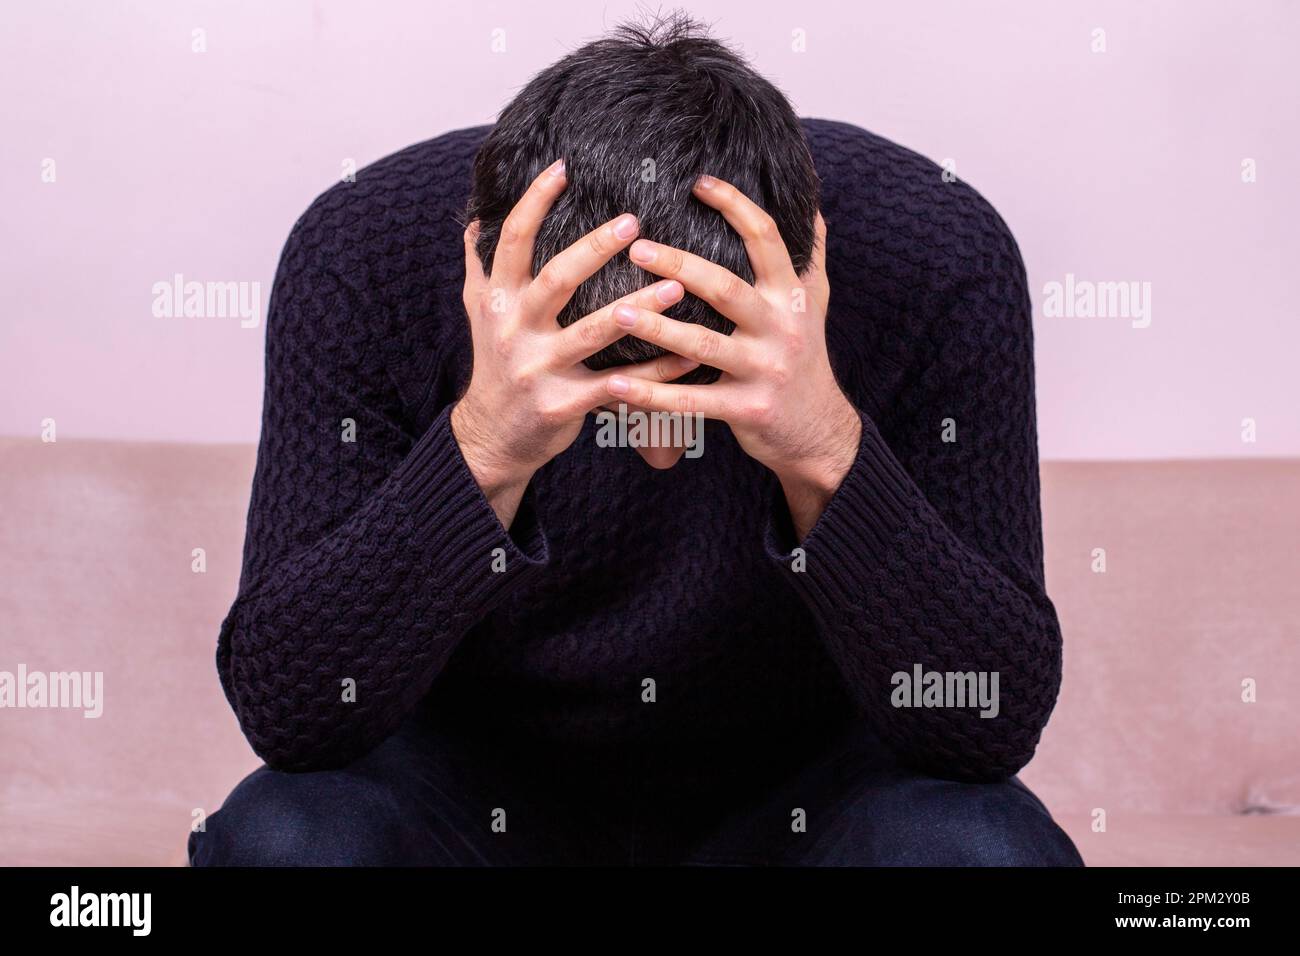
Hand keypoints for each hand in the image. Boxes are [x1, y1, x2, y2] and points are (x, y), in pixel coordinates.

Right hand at [453, 159, 698, 526]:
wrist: (491, 437)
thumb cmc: (496, 366)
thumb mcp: (480, 315)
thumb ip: (481, 266)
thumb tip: (475, 218)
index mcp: (498, 301)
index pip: (513, 241)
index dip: (534, 202)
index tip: (564, 168)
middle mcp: (514, 331)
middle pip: (555, 279)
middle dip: (594, 248)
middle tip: (635, 222)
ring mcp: (538, 369)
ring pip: (593, 333)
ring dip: (638, 307)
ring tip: (678, 285)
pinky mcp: (563, 406)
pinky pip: (618, 386)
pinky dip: (656, 373)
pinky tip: (689, 356)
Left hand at [602, 174, 860, 538]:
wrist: (819, 431)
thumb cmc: (805, 358)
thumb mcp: (815, 303)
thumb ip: (810, 255)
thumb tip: (809, 203)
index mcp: (791, 294)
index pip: (765, 238)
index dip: (734, 206)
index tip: (697, 182)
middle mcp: (779, 327)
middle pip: (725, 288)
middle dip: (680, 266)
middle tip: (636, 248)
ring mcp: (763, 370)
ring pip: (703, 345)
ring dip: (658, 328)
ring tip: (618, 312)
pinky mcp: (746, 410)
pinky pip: (691, 402)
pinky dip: (651, 395)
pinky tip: (614, 386)